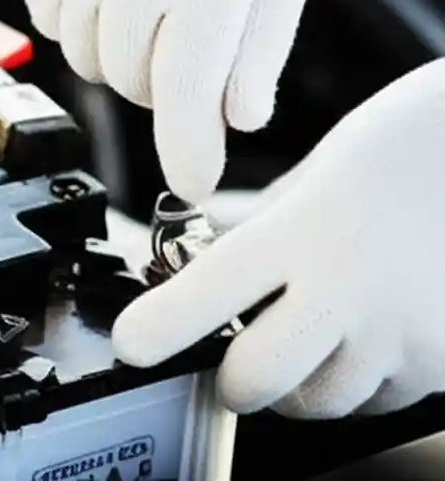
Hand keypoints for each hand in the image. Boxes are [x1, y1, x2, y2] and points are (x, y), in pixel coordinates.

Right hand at [12, 0, 320, 201]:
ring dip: (115, 47)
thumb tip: (236, 120)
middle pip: (131, 80)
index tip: (191, 184)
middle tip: (181, 33)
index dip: (187, 150)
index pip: (186, 91)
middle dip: (159, 78)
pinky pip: (47, 16)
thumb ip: (261, 43)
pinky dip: (76, 13)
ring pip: (83, 54)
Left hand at [112, 60, 444, 418]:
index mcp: (308, 230)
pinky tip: (373, 331)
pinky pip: (377, 401)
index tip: (133, 344)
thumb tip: (206, 264)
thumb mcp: (324, 171)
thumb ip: (267, 227)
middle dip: (234, 380)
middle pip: (256, 379)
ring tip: (321, 330)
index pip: (211, 290)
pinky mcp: (441, 364)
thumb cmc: (413, 145)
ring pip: (317, 401)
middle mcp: (351, 289)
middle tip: (234, 358)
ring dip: (302, 382)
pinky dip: (361, 381)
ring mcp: (402, 334)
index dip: (161, 326)